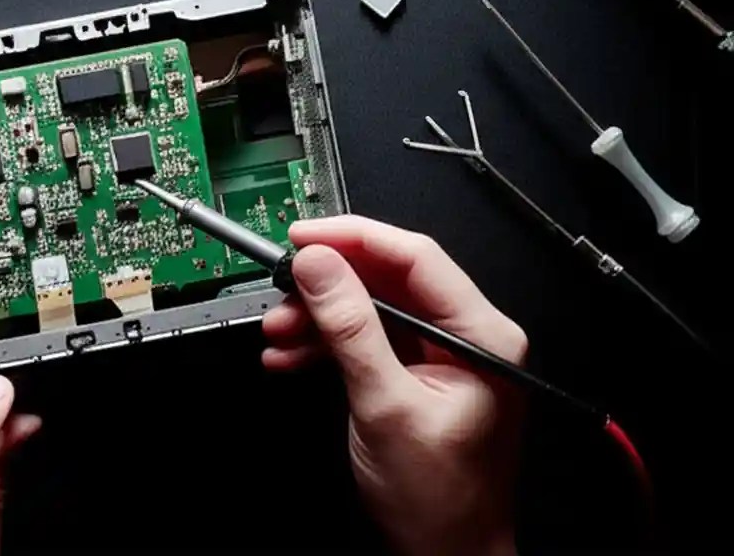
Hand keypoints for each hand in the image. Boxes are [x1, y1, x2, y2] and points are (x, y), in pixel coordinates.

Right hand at [262, 216, 527, 555]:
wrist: (444, 553)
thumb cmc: (440, 499)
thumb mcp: (384, 406)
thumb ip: (350, 329)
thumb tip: (320, 266)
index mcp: (482, 334)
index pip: (416, 257)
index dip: (355, 238)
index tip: (304, 237)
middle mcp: (466, 336)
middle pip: (387, 279)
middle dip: (327, 286)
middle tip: (282, 290)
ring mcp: (438, 354)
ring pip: (368, 309)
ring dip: (317, 319)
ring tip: (278, 333)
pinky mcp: (412, 372)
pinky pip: (364, 339)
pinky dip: (324, 345)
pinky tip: (291, 356)